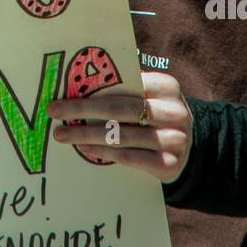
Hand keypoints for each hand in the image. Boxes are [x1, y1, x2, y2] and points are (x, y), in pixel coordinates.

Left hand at [48, 71, 193, 181]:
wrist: (191, 150)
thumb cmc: (158, 117)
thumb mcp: (150, 97)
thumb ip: (126, 88)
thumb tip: (79, 83)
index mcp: (166, 86)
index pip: (125, 84)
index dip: (92, 88)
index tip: (63, 91)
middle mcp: (173, 111)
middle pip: (118, 108)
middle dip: (82, 110)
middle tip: (55, 112)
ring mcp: (174, 139)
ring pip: (121, 135)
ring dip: (86, 135)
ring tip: (63, 135)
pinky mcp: (169, 163)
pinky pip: (129, 157)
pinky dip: (104, 152)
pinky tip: (85, 149)